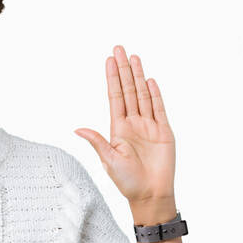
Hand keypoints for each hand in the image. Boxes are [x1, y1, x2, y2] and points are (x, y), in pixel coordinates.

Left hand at [73, 44, 176, 207]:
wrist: (150, 195)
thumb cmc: (127, 182)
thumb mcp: (109, 160)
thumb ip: (97, 142)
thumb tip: (78, 129)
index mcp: (118, 128)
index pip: (115, 97)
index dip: (112, 78)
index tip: (109, 60)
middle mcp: (133, 123)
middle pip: (128, 90)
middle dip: (124, 69)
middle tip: (119, 48)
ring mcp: (149, 126)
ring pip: (143, 95)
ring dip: (138, 76)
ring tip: (134, 57)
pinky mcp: (164, 131)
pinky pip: (159, 108)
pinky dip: (154, 94)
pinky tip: (149, 80)